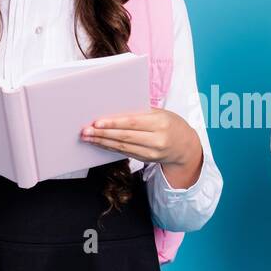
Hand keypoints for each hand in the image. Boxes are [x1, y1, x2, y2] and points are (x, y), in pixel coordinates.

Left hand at [80, 107, 203, 187]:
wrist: (185, 146)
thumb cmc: (170, 124)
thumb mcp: (160, 113)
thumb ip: (140, 112)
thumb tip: (113, 111)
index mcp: (160, 122)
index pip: (132, 123)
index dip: (113, 123)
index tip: (97, 122)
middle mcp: (157, 139)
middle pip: (125, 136)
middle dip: (103, 134)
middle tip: (86, 131)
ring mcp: (152, 152)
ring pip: (122, 146)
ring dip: (102, 142)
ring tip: (88, 137)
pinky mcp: (147, 159)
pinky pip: (125, 152)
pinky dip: (110, 147)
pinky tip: (100, 143)